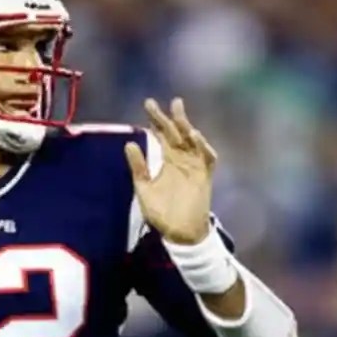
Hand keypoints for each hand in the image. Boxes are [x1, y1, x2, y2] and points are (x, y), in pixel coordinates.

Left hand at [125, 97, 217, 244]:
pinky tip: (194, 136)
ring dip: (186, 127)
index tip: (149, 104)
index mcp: (166, 160)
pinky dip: (203, 146)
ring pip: (192, 141)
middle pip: (176, 133)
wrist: (179, 233)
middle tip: (157, 103)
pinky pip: (207, 158)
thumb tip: (129, 143)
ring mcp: (194, 166)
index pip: (162, 135)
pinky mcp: (205, 177)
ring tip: (177, 113)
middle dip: (168, 118)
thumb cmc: (161, 212)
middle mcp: (181, 160)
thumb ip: (138, 167)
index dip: (156, 120)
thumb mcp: (144, 188)